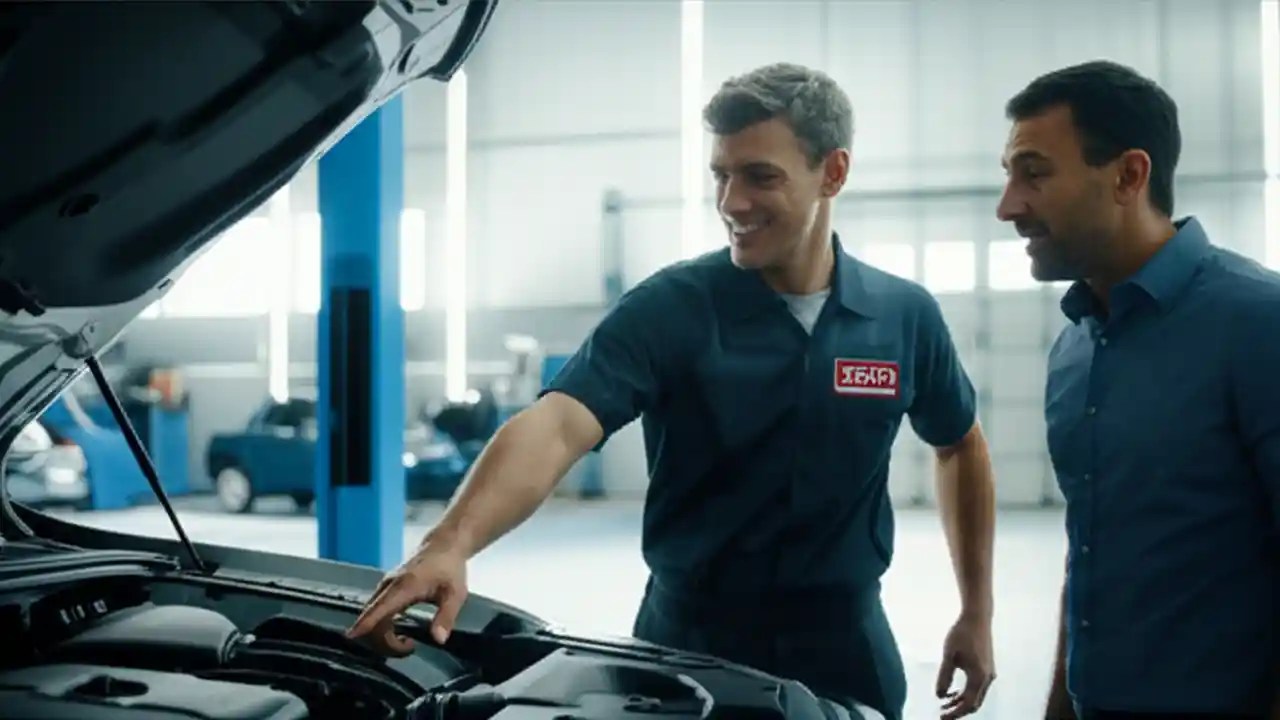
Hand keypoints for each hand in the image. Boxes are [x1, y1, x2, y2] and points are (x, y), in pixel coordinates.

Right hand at [345, 540, 468, 655]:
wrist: (443, 545)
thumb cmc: (450, 569)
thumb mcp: (455, 594)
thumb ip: (446, 617)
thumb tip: (439, 639)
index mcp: (404, 586)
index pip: (378, 608)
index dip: (363, 624)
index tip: (351, 637)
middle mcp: (389, 586)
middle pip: (372, 618)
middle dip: (383, 641)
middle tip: (409, 649)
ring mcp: (385, 586)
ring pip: (372, 616)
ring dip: (383, 636)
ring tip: (407, 644)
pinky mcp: (386, 588)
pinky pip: (375, 611)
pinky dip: (382, 627)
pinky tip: (399, 634)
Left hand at [935, 612, 995, 718]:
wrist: (977, 618)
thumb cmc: (961, 634)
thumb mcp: (949, 655)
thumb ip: (944, 676)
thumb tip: (939, 696)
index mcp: (979, 677)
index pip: (967, 704)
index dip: (954, 713)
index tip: (941, 717)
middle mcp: (987, 678)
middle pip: (974, 704)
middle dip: (958, 711)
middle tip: (942, 714)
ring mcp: (989, 674)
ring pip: (976, 696)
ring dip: (961, 702)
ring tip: (943, 705)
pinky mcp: (987, 668)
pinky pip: (977, 688)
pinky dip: (965, 693)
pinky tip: (952, 693)